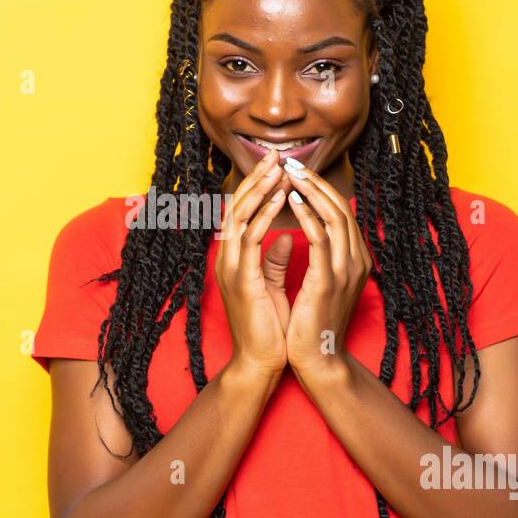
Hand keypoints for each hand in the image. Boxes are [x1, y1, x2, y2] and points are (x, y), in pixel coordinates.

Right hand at [214, 148, 293, 378]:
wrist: (260, 362)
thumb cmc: (269, 328)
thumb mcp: (273, 286)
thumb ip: (276, 261)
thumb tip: (289, 236)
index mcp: (235, 259)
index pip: (243, 212)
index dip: (258, 186)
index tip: (278, 165)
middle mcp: (228, 258)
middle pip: (238, 206)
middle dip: (257, 178)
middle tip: (277, 155)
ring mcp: (231, 267)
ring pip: (241, 216)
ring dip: (260, 189)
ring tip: (279, 168)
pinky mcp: (241, 278)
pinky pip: (251, 238)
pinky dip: (265, 215)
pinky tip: (280, 198)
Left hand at [281, 161, 371, 382]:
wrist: (318, 362)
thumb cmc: (311, 325)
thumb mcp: (312, 284)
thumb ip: (305, 258)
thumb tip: (285, 235)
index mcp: (353, 260)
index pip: (340, 213)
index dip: (319, 189)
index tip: (295, 171)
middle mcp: (356, 261)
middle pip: (340, 208)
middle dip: (315, 182)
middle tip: (291, 162)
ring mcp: (346, 270)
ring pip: (334, 217)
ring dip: (311, 191)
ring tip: (289, 173)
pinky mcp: (329, 281)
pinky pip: (321, 240)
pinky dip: (308, 216)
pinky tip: (291, 201)